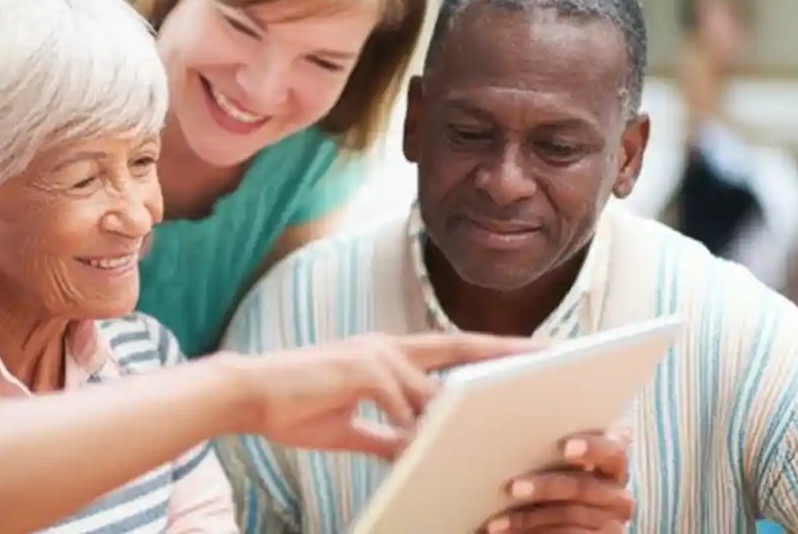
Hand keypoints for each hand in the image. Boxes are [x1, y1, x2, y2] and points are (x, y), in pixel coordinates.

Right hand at [227, 332, 544, 458]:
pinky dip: (413, 427)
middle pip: (459, 347)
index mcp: (386, 356)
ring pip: (433, 387)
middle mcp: (387, 347)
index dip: (488, 354)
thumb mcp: (350, 428)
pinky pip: (403, 404)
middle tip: (548, 354)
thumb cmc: (293, 407)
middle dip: (504, 351)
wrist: (248, 393)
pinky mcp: (362, 370)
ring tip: (493, 426)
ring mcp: (375, 355)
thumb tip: (414, 450)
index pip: (449, 353)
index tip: (526, 356)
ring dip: (454, 413)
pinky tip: (419, 446)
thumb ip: (385, 435)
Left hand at [481, 429, 633, 532]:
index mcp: (612, 463)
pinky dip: (534, 533)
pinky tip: (509, 531)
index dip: (592, 448)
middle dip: (545, 487)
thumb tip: (514, 431)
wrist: (553, 522)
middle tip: (512, 488)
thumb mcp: (552, 462)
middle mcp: (617, 493)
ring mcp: (612, 521)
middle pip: (583, 486)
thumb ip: (548, 448)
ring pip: (570, 516)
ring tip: (496, 521)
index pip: (611, 450)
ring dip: (529, 517)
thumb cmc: (549, 479)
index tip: (566, 448)